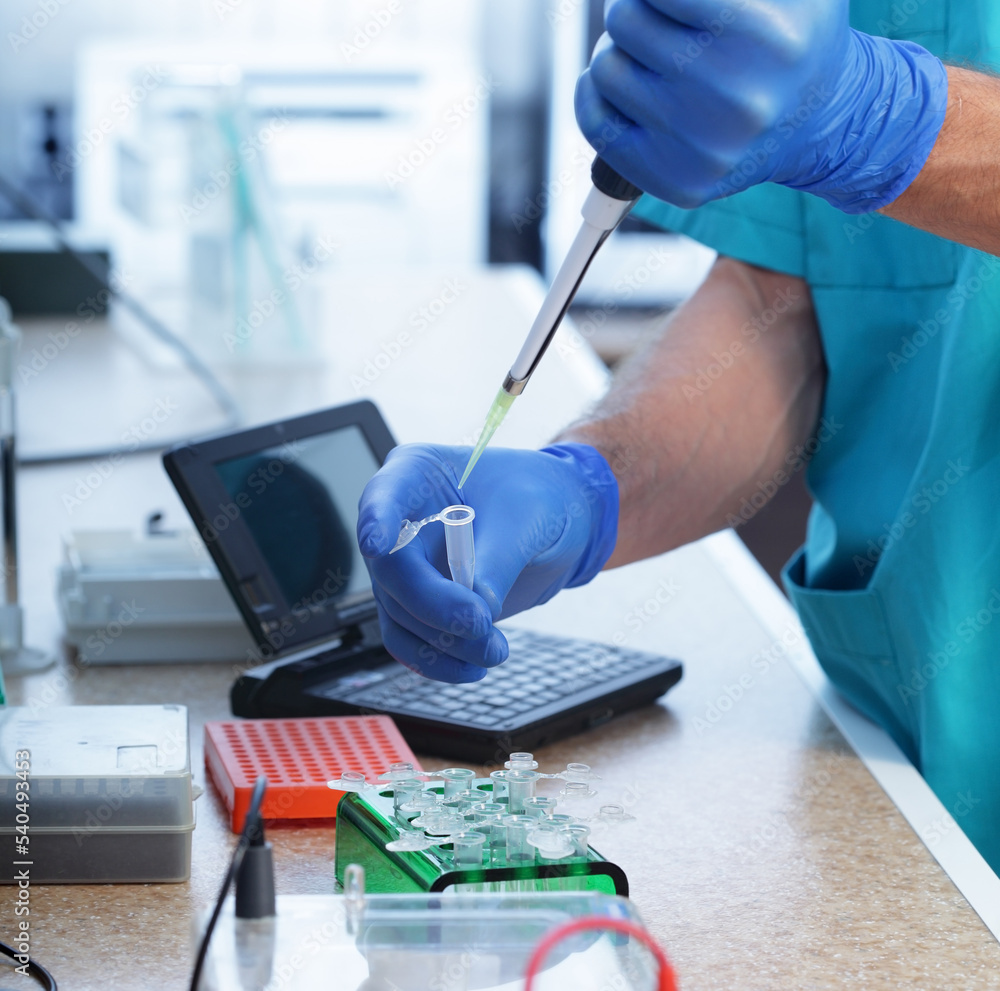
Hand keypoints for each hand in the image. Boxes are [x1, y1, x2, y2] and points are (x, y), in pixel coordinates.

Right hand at [357, 443, 617, 682]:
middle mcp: (401, 521)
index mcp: (417, 474)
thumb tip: (476, 611)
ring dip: (444, 643)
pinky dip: (438, 660)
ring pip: (400, 613)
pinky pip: (411, 639)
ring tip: (495, 650)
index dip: (376, 520)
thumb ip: (497, 563)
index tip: (378, 544)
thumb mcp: (527, 519)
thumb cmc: (540, 496)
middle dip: (433, 605)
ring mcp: (407, 565)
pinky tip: (473, 667)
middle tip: (479, 624)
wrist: (559, 521)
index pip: (383, 496)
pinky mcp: (420, 603)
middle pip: (390, 569)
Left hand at [575, 0, 947, 212]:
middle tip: (657, 21)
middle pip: (625, 19)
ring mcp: (698, 145)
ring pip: (605, 68)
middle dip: (633, 11)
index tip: (665, 0)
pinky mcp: (671, 179)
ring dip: (618, 53)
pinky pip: (595, 122)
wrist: (817, 125)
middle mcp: (731, 95)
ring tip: (651, 58)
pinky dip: (595, 96)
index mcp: (763, 34)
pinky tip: (625, 86)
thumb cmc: (787, 41)